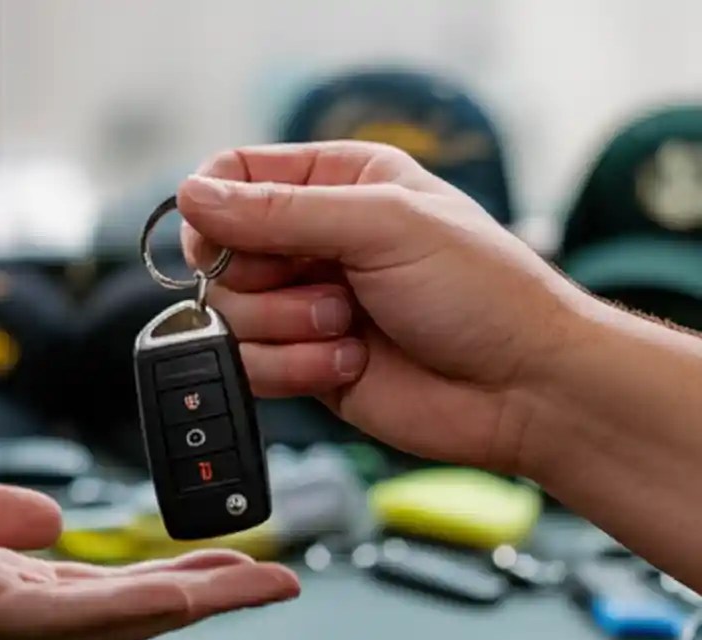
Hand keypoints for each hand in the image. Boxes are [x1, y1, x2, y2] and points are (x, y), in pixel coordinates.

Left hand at [0, 418, 299, 639]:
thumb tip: (52, 514)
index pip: (97, 585)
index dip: (167, 578)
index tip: (228, 563)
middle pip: (121, 611)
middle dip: (202, 598)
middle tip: (277, 584)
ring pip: (111, 617)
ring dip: (191, 602)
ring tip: (261, 586)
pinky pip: (70, 611)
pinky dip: (139, 605)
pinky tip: (195, 594)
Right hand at [176, 141, 595, 472]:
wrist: (523, 390)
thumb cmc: (481, 292)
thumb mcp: (383, 226)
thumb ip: (280, 212)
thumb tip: (190, 196)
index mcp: (337, 182)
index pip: (233, 176)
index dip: (215, 209)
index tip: (224, 238)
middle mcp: (313, 241)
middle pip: (218, 252)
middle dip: (267, 279)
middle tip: (329, 286)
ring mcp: (303, 304)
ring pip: (227, 314)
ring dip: (288, 328)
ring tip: (350, 328)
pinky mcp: (301, 363)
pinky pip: (249, 365)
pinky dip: (295, 370)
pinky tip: (349, 363)